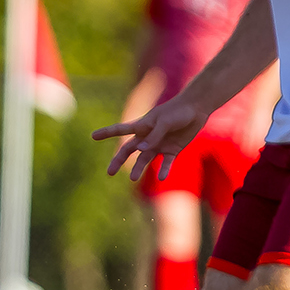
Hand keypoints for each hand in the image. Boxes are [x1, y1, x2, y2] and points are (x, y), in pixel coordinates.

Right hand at [93, 97, 209, 181]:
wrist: (196, 109)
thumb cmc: (177, 112)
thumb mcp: (164, 123)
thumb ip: (153, 136)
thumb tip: (141, 150)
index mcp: (141, 126)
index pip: (120, 130)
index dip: (106, 133)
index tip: (92, 136)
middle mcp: (147, 137)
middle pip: (129, 150)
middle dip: (118, 161)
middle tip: (110, 172)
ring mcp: (159, 144)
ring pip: (145, 159)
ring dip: (139, 168)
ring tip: (133, 179)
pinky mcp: (172, 150)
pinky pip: (166, 162)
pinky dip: (164, 170)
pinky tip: (161, 177)